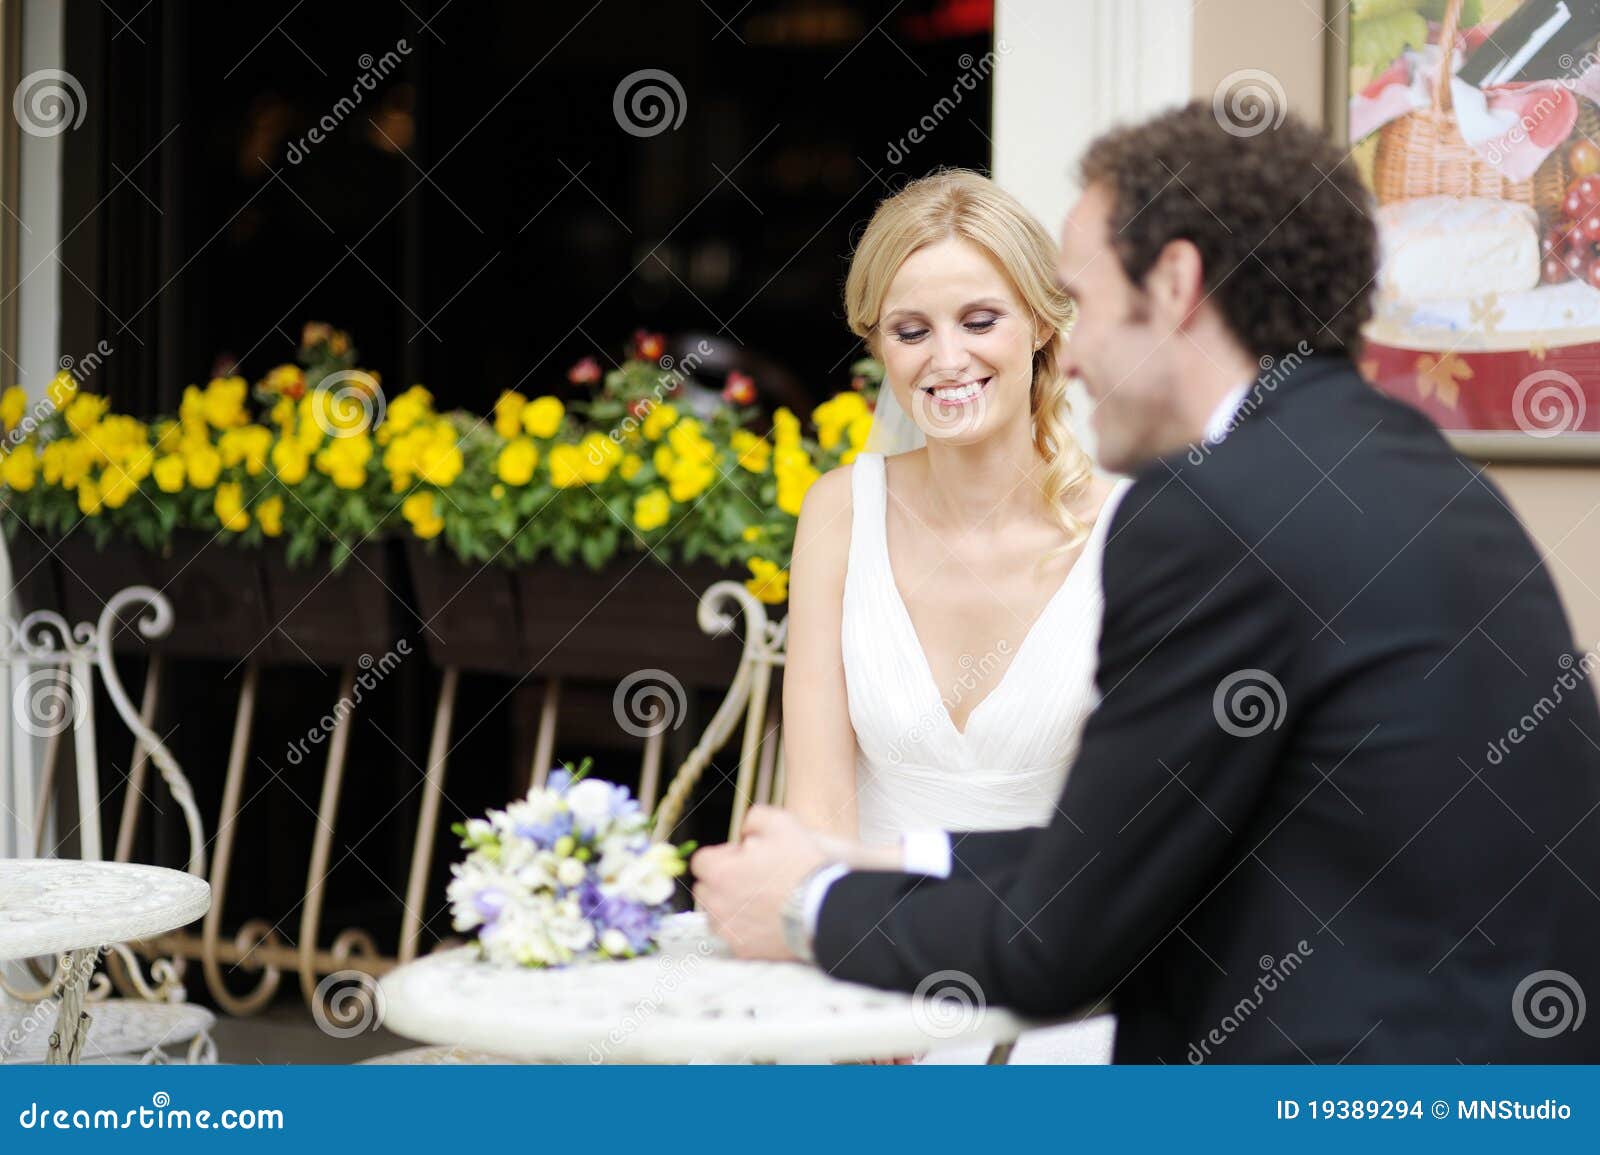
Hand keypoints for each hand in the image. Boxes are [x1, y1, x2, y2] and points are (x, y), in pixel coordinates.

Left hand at [691, 806, 831, 959]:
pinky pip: (734, 936)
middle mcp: (717, 904)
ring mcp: (729, 930)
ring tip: (758, 901)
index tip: (746, 857)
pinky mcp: (744, 950)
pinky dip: (744, 929)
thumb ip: (753, 819)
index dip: (724, 855)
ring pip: (716, 915)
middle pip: (706, 889)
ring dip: (730, 906)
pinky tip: (766, 920)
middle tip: (754, 878)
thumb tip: (744, 834)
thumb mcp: (780, 822)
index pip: (701, 861)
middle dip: (723, 881)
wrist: (825, 908)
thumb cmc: (801, 864)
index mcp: (719, 872)